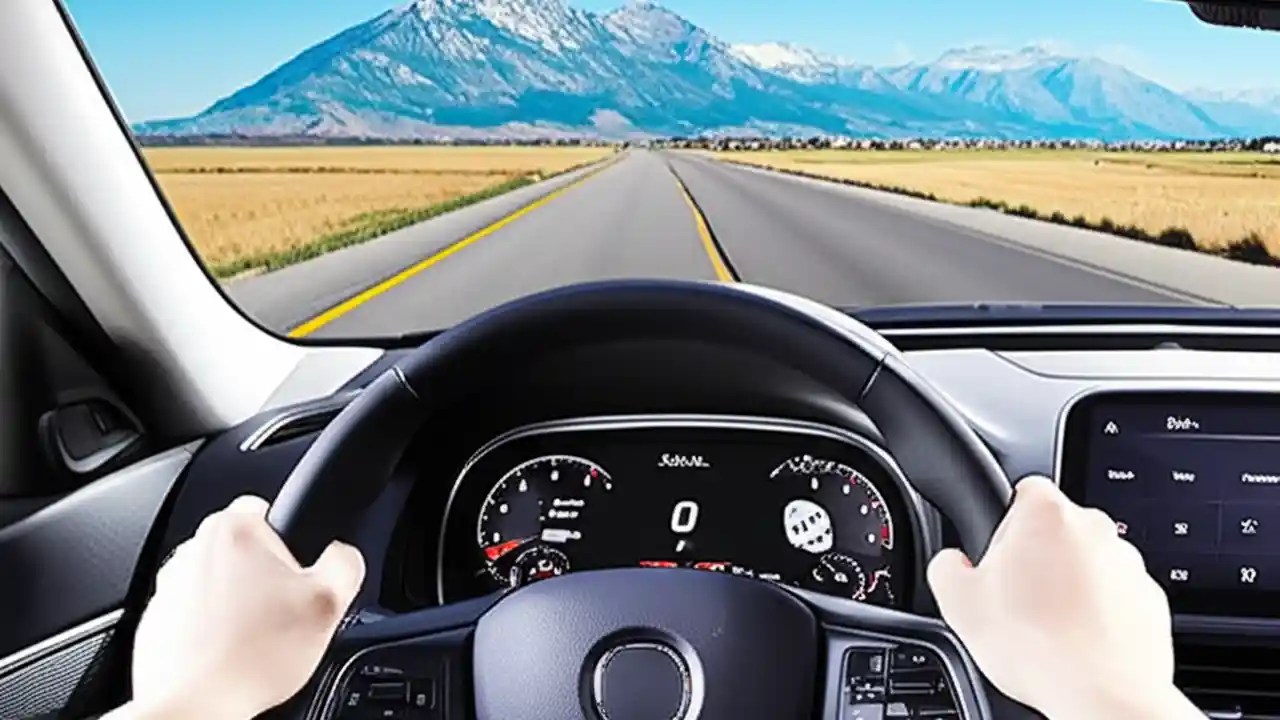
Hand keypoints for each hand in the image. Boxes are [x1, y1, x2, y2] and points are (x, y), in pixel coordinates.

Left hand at [108, 495, 364, 719]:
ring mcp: (168, 586)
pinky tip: (230, 653)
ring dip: (237, 604)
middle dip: (264, 577)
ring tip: (255, 639)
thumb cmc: (252, 656)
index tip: (296, 575)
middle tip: (282, 613)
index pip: (268, 507)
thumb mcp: (329, 603)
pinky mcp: (156, 620)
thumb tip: (343, 555)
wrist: (195, 705)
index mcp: (233, 529)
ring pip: (219, 583)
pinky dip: (211, 630)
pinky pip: (194, 615)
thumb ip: (345, 563)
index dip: (291, 542)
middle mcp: (193, 550)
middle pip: (244, 550)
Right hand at [928, 476, 1198, 719]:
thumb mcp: (957, 602)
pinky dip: (1097, 614)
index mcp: (1047, 514)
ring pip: (1086, 564)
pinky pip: (1115, 597)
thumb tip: (952, 563)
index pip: (1022, 490)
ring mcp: (1130, 564)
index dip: (1004, 525)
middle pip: (1054, 530)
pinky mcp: (1150, 600)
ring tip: (1046, 629)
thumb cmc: (1039, 646)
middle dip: (1035, 558)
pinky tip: (1075, 643)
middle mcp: (1095, 529)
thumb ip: (946, 565)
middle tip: (1015, 600)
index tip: (997, 557)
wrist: (1103, 697)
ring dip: (1067, 587)